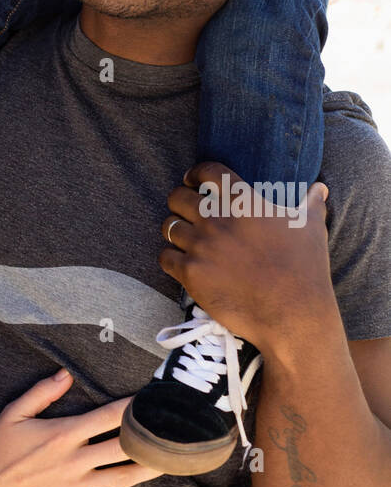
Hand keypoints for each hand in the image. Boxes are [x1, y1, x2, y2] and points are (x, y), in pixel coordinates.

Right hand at [0, 371, 159, 486]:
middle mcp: (76, 460)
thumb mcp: (13, 414)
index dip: (132, 406)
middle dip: (149, 436)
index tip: (151, 398)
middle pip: (123, 446)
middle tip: (171, 428)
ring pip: (122, 477)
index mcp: (64, 434)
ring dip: (148, 468)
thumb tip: (65, 374)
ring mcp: (77, 486)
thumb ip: (41, 392)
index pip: (108, 417)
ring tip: (169, 459)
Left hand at [159, 161, 334, 350]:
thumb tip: (320, 188)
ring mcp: (201, 246)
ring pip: (169, 226)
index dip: (195, 173)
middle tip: (184, 210)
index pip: (208, 172)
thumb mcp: (312, 229)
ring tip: (182, 237)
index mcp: (243, 202)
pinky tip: (180, 263)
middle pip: (178, 197)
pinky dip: (170, 258)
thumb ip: (311, 204)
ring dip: (174, 230)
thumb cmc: (305, 269)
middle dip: (179, 200)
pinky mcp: (191, 273)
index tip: (192, 179)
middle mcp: (217, 219)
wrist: (293, 315)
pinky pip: (165, 257)